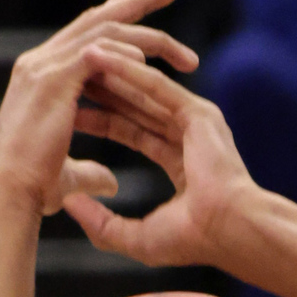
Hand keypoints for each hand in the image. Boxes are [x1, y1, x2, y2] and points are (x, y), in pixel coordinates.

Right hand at [0, 0, 196, 220]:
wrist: (9, 197)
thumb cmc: (32, 190)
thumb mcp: (67, 176)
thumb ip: (91, 172)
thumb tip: (111, 180)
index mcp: (43, 77)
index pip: (85, 34)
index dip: (114, 13)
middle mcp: (40, 63)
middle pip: (97, 18)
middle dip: (137, 0)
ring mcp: (43, 69)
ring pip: (104, 32)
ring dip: (150, 36)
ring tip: (189, 56)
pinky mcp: (51, 82)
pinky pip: (96, 55)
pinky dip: (126, 57)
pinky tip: (154, 67)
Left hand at [59, 48, 260, 268]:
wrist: (230, 231)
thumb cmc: (194, 240)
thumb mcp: (139, 239)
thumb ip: (103, 225)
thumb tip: (70, 205)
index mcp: (182, 165)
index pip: (134, 133)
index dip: (101, 121)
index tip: (67, 112)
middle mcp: (191, 138)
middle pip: (137, 106)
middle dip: (102, 91)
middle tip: (66, 75)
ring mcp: (197, 124)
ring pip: (144, 91)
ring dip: (110, 72)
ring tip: (75, 56)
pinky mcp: (199, 113)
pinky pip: (156, 85)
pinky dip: (126, 69)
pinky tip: (97, 56)